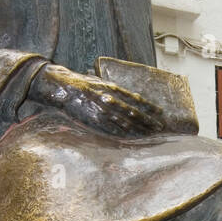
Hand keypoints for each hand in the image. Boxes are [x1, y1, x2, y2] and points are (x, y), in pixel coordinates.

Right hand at [28, 64, 165, 136]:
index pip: (136, 98)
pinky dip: (124, 134)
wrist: (60, 87)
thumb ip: (112, 89)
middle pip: (134, 112)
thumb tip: (124, 95)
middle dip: (149, 120)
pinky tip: (133, 139)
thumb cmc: (79, 84)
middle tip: (161, 127)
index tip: (160, 113)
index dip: (149, 107)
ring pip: (125, 122)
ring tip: (151, 135)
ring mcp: (102, 110)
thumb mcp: (99, 82)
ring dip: (139, 129)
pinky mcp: (94, 120)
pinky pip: (112, 130)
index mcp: (112, 88)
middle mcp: (110, 98)